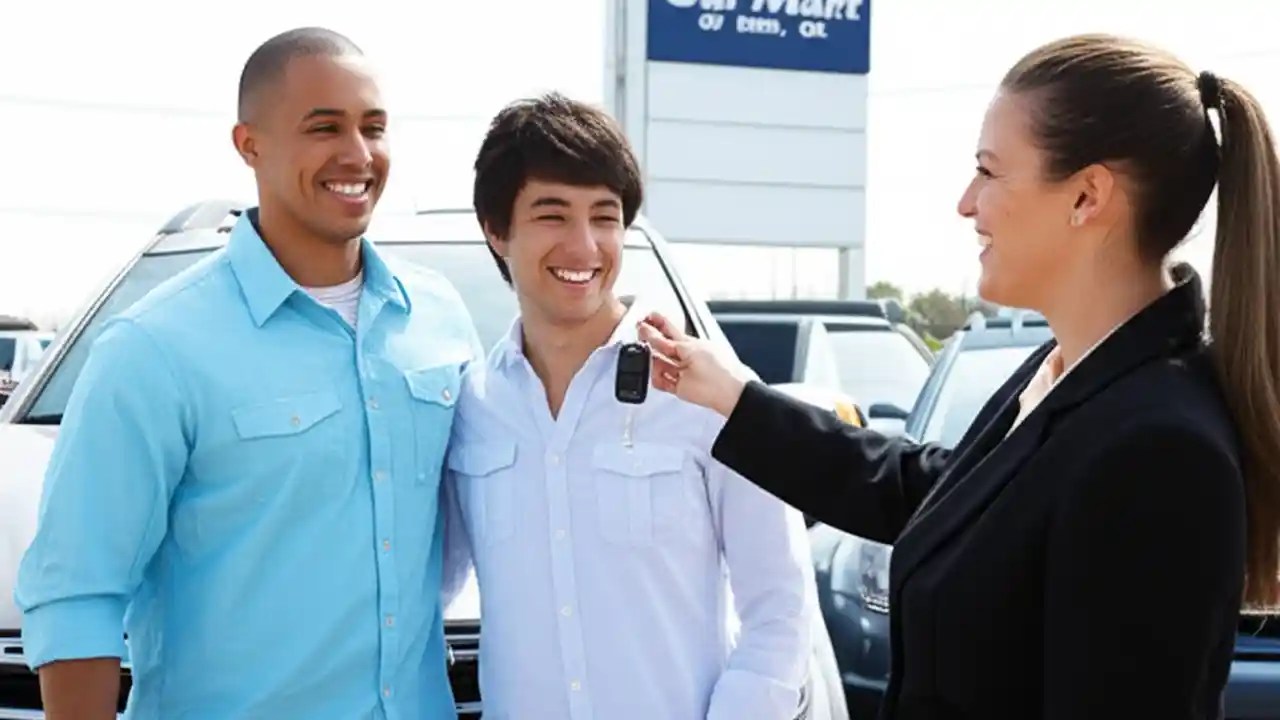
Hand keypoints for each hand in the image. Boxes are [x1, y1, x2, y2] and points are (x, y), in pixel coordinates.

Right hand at [637, 311, 756, 417]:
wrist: (730, 393)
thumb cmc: (719, 369)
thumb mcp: (689, 350)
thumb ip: (667, 344)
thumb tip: (652, 335)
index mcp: (689, 344)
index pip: (669, 331)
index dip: (656, 324)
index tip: (644, 318)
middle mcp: (684, 357)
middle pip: (662, 346)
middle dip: (650, 338)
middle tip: (639, 331)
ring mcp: (681, 372)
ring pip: (659, 364)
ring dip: (652, 361)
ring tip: (647, 357)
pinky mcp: (680, 388)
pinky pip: (662, 382)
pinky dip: (658, 378)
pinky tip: (657, 375)